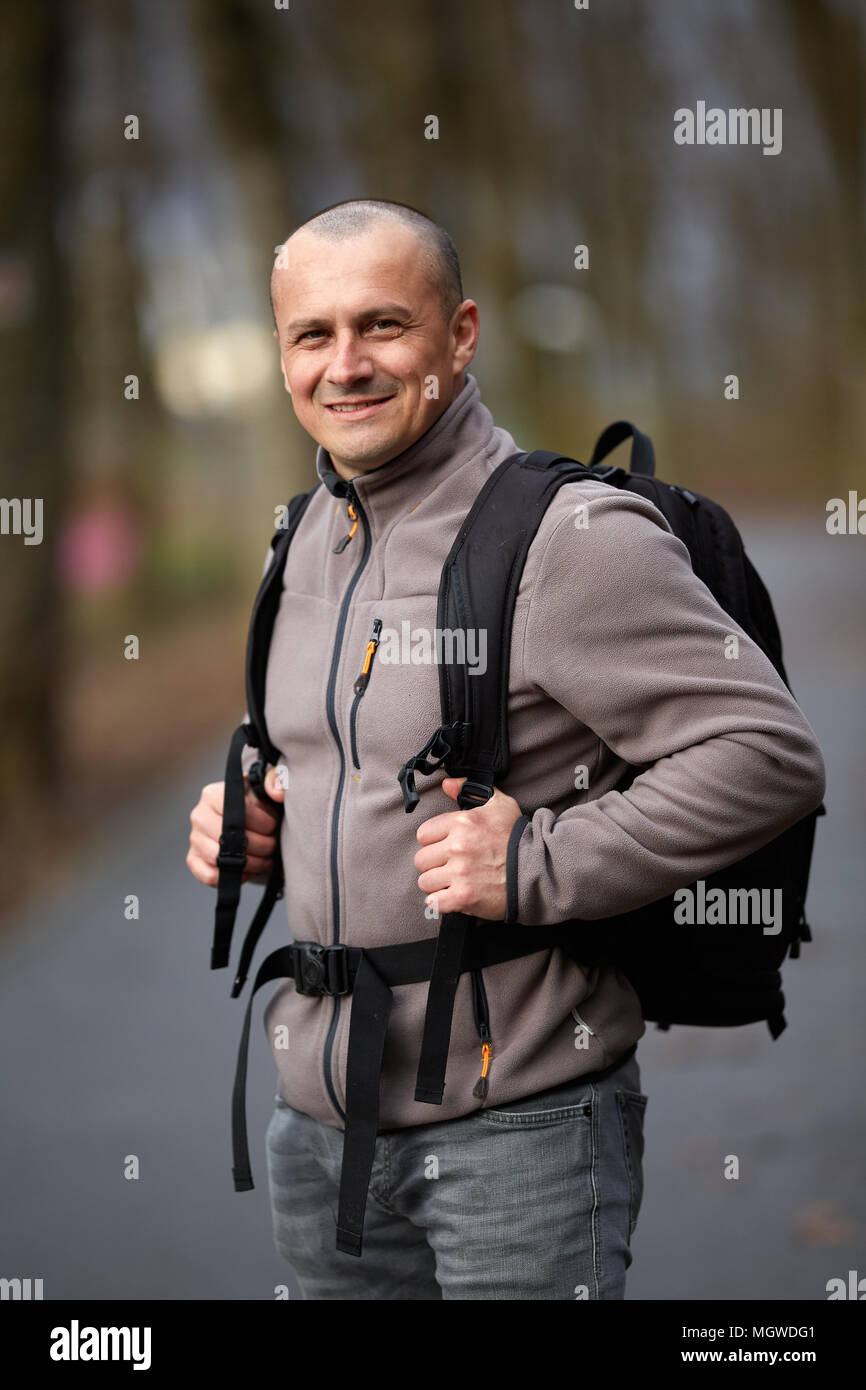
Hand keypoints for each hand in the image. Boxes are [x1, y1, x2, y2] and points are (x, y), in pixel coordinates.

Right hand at [187, 768, 283, 886]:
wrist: (247, 821)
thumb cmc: (257, 805)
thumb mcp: (267, 789)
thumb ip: (276, 782)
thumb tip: (277, 792)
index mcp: (212, 794)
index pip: (236, 811)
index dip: (260, 823)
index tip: (273, 825)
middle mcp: (199, 815)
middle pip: (228, 837)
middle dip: (259, 845)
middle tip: (272, 845)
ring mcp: (194, 839)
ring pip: (219, 858)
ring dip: (249, 863)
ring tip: (265, 859)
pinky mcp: (194, 859)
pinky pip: (209, 875)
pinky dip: (232, 876)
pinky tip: (248, 869)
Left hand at [413, 776, 522, 920]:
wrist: (540, 870)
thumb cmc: (519, 838)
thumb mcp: (500, 804)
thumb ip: (470, 790)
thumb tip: (447, 784)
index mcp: (463, 823)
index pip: (424, 834)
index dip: (434, 842)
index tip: (446, 848)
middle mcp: (458, 847)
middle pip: (421, 859)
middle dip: (434, 864)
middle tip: (451, 867)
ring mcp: (460, 873)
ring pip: (425, 881)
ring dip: (437, 884)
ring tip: (454, 882)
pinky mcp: (463, 897)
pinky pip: (434, 902)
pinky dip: (441, 903)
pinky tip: (452, 897)